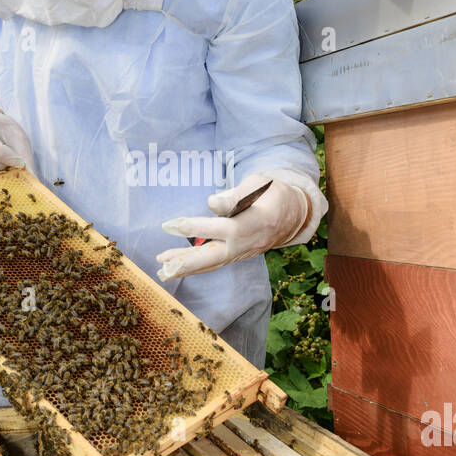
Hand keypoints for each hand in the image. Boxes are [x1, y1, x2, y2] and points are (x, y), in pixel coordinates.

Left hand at [156, 172, 309, 279]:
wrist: (294, 214)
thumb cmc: (273, 193)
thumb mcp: (258, 184)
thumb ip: (235, 195)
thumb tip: (211, 203)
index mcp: (256, 222)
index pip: (223, 228)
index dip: (199, 226)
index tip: (174, 224)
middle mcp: (248, 243)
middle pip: (215, 256)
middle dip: (187, 261)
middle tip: (162, 262)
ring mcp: (243, 253)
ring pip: (212, 263)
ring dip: (186, 268)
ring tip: (161, 270)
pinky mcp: (238, 256)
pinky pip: (215, 263)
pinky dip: (196, 267)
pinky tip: (177, 267)